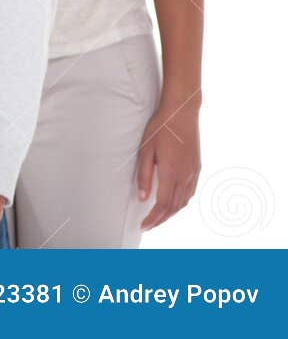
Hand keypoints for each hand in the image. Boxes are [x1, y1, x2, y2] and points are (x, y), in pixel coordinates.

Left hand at [137, 91, 200, 229]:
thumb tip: (142, 197)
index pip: (162, 205)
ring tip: (159, 218)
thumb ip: (144, 175)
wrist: (182, 113)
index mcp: (172, 174)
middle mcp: (185, 177)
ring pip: (184, 201)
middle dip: (161, 219)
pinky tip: (174, 203)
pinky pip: (190, 192)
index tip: (144, 226)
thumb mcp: (145, 150)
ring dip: (172, 213)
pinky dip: (181, 202)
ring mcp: (194, 173)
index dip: (153, 218)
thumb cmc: (160, 129)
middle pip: (174, 207)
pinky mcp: (197, 168)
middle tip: (149, 225)